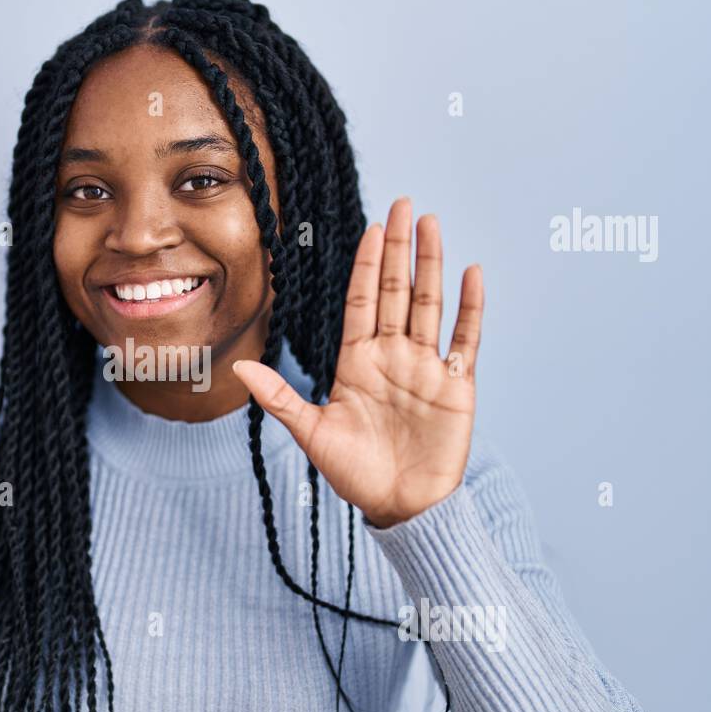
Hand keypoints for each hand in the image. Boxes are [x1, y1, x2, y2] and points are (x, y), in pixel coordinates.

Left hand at [232, 197, 483, 528]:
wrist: (400, 507)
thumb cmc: (355, 473)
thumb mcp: (312, 433)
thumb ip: (280, 398)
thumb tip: (238, 369)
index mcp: (357, 362)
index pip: (362, 301)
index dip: (366, 264)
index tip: (369, 227)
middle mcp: (392, 356)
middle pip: (397, 291)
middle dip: (398, 248)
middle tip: (403, 204)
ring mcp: (425, 367)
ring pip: (429, 304)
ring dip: (431, 264)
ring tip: (432, 224)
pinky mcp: (455, 385)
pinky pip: (464, 339)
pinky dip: (469, 307)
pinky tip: (472, 274)